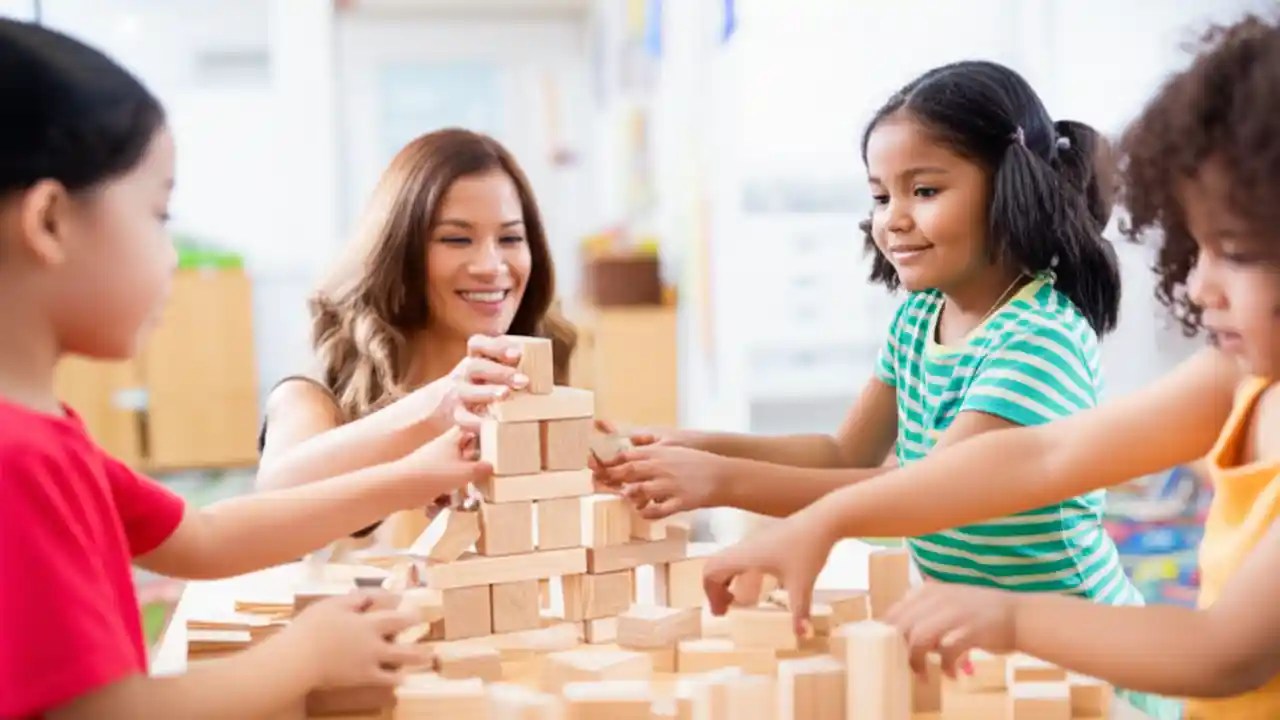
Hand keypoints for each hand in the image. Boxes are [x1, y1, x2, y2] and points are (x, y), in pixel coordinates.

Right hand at [287, 590, 425, 687]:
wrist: (300, 659)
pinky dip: (397, 678)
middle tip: (421, 620)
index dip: (396, 600)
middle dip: (412, 621)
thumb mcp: (331, 606)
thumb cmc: (311, 629)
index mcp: (365, 617)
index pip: (384, 603)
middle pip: (399, 626)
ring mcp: (371, 658)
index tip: (404, 598)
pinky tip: (404, 678)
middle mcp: (373, 636)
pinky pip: (386, 678)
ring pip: (401, 656)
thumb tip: (369, 595)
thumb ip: (353, 600)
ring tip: (429, 656)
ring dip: (418, 655)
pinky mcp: (364, 676)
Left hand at [398, 427, 492, 506]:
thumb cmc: (435, 474)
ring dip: (458, 485)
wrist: (400, 487)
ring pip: (451, 472)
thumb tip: (491, 466)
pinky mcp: (423, 478)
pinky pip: (439, 485)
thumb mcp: (466, 473)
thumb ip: (481, 470)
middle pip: (462, 454)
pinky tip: (443, 505)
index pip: (471, 432)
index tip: (492, 451)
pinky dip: (443, 496)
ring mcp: (431, 462)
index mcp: (453, 439)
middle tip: (482, 479)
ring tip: (464, 498)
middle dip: (471, 468)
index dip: (482, 439)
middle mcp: (442, 448)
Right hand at [431, 334, 530, 431]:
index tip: (518, 354)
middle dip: (500, 372)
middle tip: (523, 381)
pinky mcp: (454, 415)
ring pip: (468, 391)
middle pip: (476, 366)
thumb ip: (505, 368)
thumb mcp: (485, 374)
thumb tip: (539, 367)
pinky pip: (464, 418)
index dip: (497, 346)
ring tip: (505, 394)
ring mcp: (456, 394)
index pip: (477, 344)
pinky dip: (477, 422)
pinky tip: (491, 424)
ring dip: (488, 392)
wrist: (440, 407)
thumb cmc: (475, 388)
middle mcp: (462, 374)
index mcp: (472, 360)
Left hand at [600, 444, 732, 517]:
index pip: (628, 456)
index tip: (596, 467)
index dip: (610, 462)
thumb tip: (632, 452)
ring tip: (625, 498)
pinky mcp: (680, 502)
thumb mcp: (674, 451)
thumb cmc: (697, 462)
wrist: (723, 475)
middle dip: (611, 479)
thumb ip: (653, 452)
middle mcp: (662, 467)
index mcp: (660, 453)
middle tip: (598, 485)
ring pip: (639, 491)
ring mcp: (670, 485)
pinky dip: (647, 514)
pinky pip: (658, 511)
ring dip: (628, 496)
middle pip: (628, 472)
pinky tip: (643, 513)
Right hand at [702, 505, 837, 633]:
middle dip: (715, 589)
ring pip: (727, 560)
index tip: (722, 613)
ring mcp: (754, 541)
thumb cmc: (808, 549)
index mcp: (744, 556)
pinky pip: (740, 556)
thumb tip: (802, 636)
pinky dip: (739, 572)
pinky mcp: (765, 538)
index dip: (710, 594)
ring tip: (737, 600)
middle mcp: (744, 547)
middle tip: (726, 610)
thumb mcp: (802, 584)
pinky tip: (760, 584)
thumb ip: (800, 611)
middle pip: (714, 566)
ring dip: (726, 580)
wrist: (824, 519)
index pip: (711, 572)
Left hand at [884, 583, 1018, 677]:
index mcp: (929, 591)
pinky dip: (945, 667)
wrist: (1020, 615)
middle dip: (900, 650)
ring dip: (917, 662)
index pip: (895, 612)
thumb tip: (900, 638)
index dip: (887, 634)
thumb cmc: (981, 614)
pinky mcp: (970, 630)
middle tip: (908, 667)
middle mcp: (938, 598)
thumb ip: (925, 613)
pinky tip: (950, 675)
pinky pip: (946, 652)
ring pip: (918, 638)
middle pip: (903, 626)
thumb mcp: (949, 603)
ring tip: (923, 676)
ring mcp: (954, 613)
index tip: (888, 651)